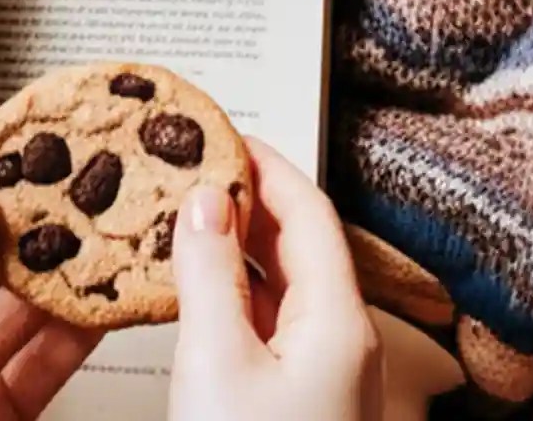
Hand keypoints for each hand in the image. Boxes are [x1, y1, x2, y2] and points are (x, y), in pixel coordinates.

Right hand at [169, 138, 382, 420]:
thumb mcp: (216, 362)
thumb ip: (210, 276)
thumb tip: (206, 204)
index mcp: (339, 322)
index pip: (310, 213)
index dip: (266, 167)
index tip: (224, 138)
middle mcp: (343, 344)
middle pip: (300, 247)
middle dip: (248, 204)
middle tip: (198, 173)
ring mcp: (325, 376)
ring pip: (283, 289)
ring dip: (237, 252)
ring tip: (189, 223)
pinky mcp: (300, 402)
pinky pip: (270, 327)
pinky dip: (234, 297)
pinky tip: (200, 296)